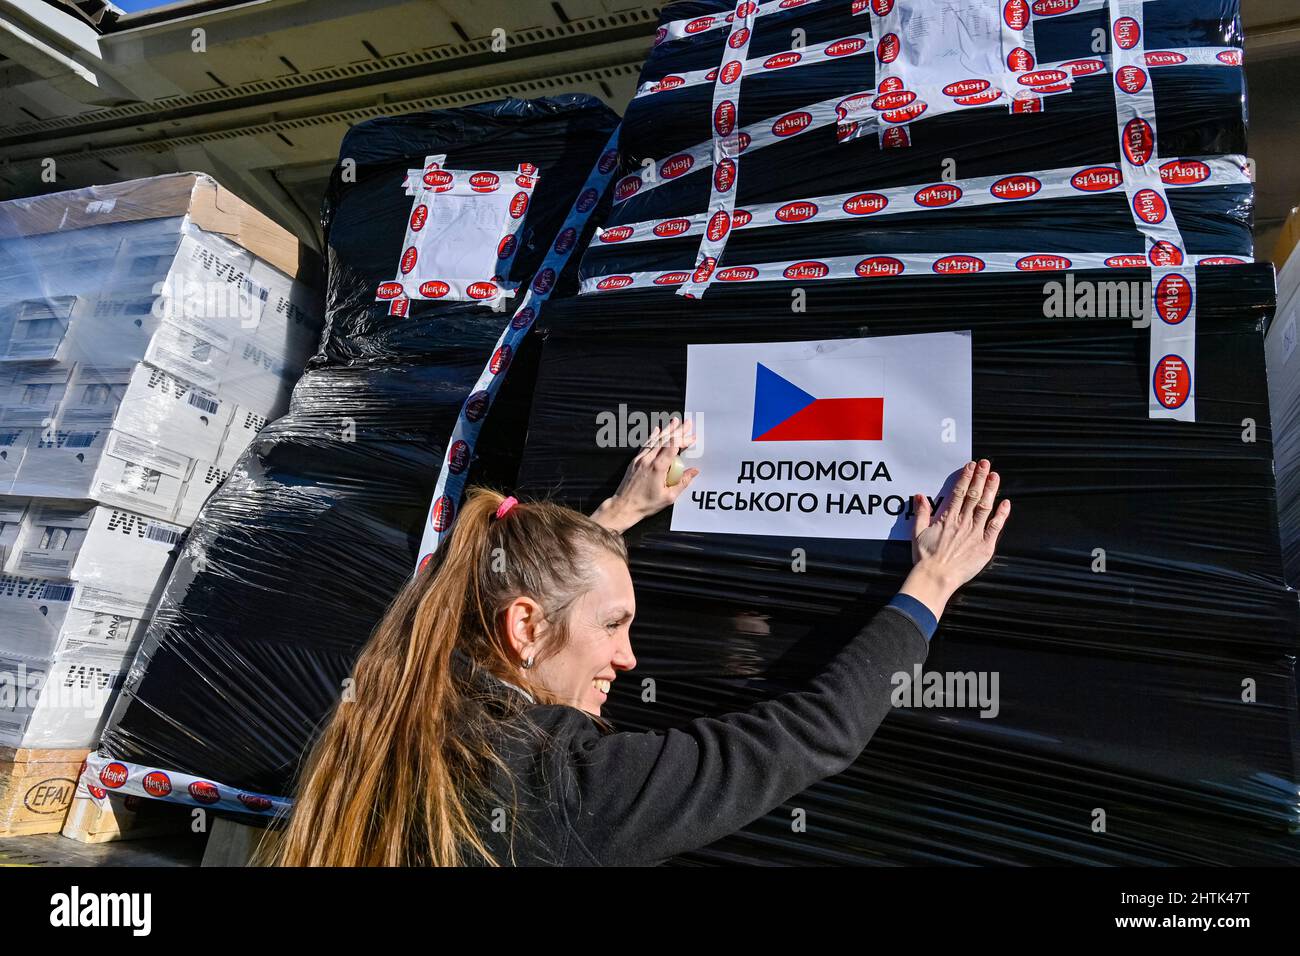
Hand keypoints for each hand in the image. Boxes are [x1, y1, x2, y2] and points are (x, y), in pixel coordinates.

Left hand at [591, 418, 699, 532]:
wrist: (623, 506)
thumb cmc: (645, 504)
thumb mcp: (669, 497)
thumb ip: (683, 482)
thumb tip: (694, 471)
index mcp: (658, 468)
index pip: (673, 447)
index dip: (684, 439)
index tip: (692, 436)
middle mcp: (648, 460)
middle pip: (665, 440)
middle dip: (677, 430)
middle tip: (687, 422)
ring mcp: (640, 459)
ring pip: (655, 440)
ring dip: (666, 430)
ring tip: (674, 421)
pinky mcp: (635, 461)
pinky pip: (646, 445)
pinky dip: (653, 436)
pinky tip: (656, 430)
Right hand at [899, 459, 1010, 620]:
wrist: (936, 577)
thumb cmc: (925, 559)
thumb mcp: (917, 533)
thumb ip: (921, 513)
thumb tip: (920, 496)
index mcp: (947, 518)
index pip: (959, 492)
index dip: (966, 477)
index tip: (972, 466)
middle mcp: (963, 522)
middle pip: (974, 494)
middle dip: (981, 477)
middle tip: (986, 464)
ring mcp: (975, 533)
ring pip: (985, 506)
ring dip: (991, 489)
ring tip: (995, 476)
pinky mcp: (984, 545)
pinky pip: (995, 527)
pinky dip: (1001, 514)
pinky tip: (1005, 503)